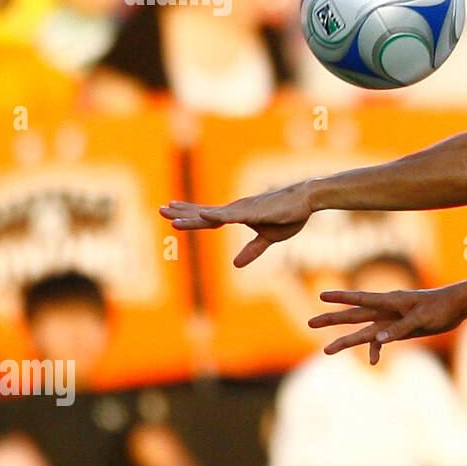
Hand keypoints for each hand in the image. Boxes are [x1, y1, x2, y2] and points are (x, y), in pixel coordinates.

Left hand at [159, 183, 313, 267]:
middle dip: (182, 212)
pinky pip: (230, 214)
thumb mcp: (270, 237)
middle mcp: (236, 210)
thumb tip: (235, 265)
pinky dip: (215, 214)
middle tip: (160, 209)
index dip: (191, 217)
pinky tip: (201, 213)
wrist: (306, 200)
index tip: (172, 215)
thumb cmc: (290, 215)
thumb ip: (252, 250)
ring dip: (190, 216)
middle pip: (204, 214)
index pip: (210, 219)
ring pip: (211, 215)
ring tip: (170, 215)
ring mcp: (242, 210)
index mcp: (238, 216)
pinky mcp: (253, 211)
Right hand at [310, 286, 466, 363]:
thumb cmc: (440, 308)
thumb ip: (399, 329)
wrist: (457, 307)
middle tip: (310, 322)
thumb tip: (378, 340)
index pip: (361, 298)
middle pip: (355, 315)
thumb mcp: (421, 319)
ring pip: (364, 330)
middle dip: (332, 319)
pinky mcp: (399, 328)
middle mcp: (387, 309)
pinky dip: (377, 349)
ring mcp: (391, 319)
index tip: (322, 295)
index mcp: (391, 301)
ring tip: (327, 350)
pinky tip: (375, 361)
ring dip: (347, 340)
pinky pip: (382, 339)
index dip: (341, 298)